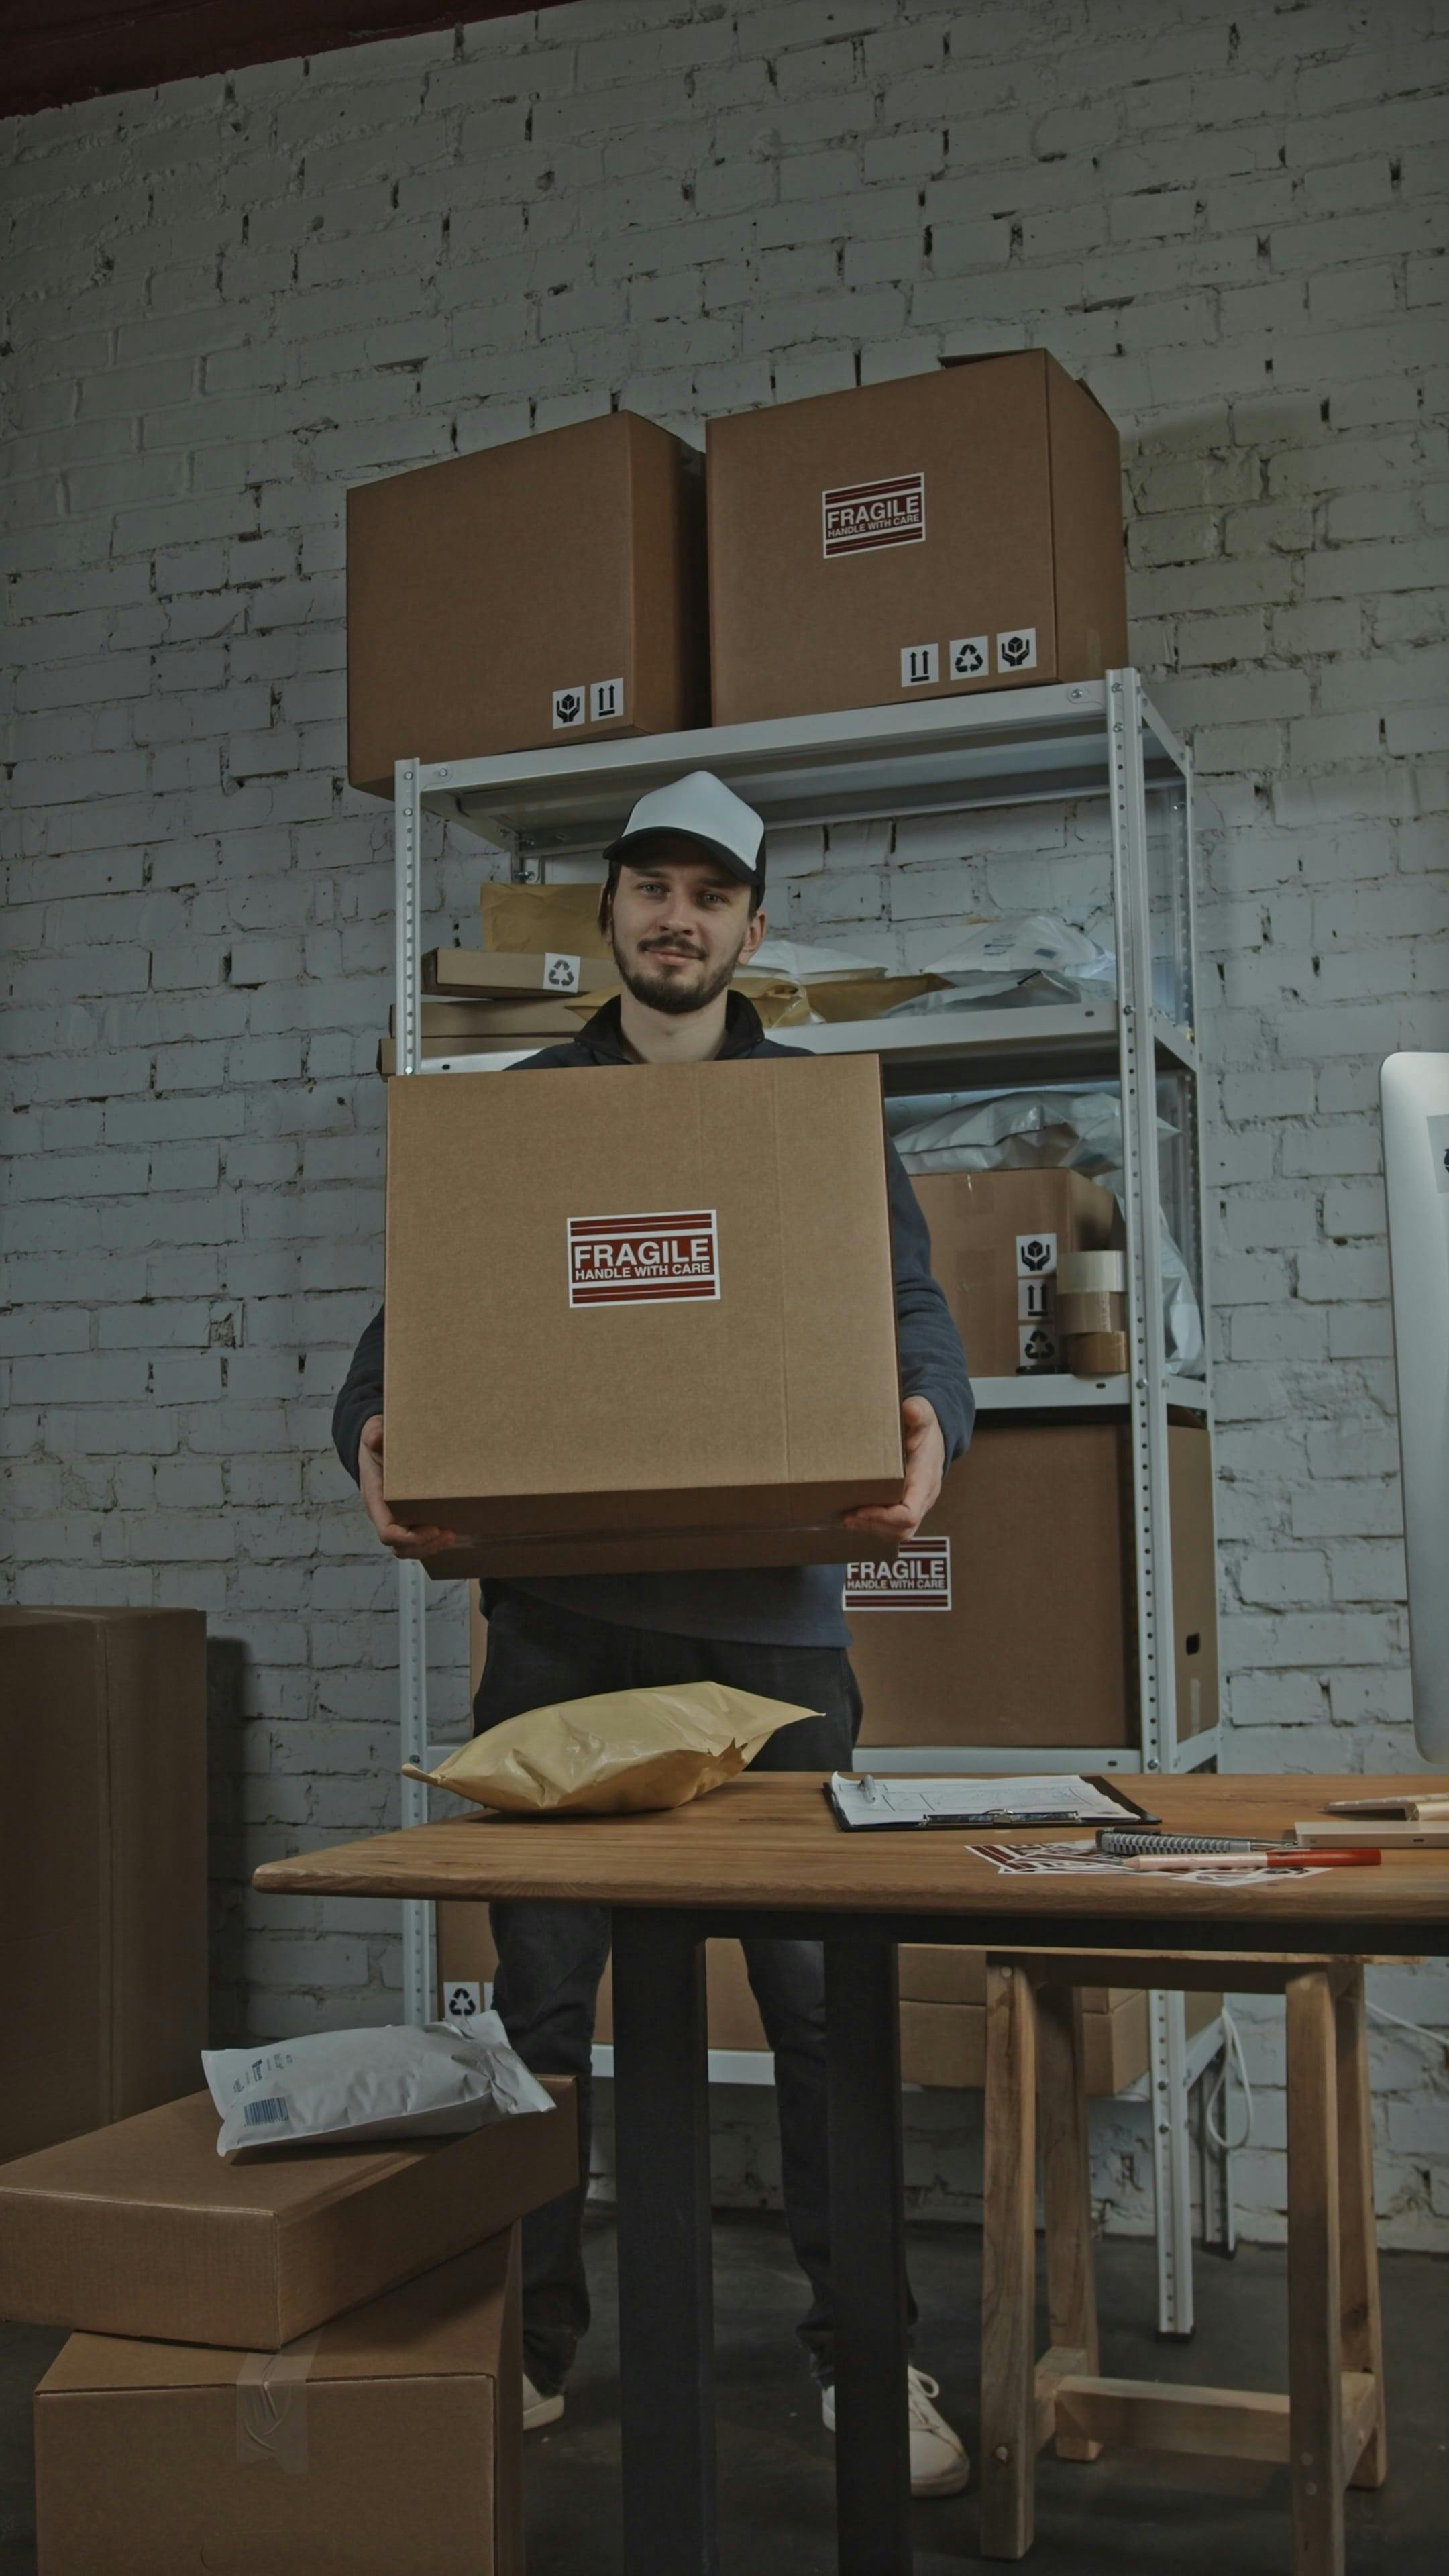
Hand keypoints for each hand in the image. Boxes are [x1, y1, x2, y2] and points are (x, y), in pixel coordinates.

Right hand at [357, 1414, 464, 1559]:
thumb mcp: (372, 1434)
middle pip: (399, 1547)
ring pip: (408, 1547)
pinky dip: (431, 1540)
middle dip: (425, 1546)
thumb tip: (376, 1436)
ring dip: (430, 1546)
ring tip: (452, 1536)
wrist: (374, 1444)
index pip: (387, 1531)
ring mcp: (393, 1517)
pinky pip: (415, 1538)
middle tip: (450, 1534)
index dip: (409, 1537)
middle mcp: (382, 1514)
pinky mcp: (405, 1515)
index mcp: (375, 1500)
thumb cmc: (375, 1442)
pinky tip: (450, 1531)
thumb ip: (374, 1435)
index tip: (433, 1528)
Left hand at [842, 1396, 945, 1544]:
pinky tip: (855, 1515)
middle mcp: (924, 1497)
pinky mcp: (907, 1505)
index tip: (860, 1509)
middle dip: (873, 1526)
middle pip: (903, 1529)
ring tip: (847, 1519)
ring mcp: (917, 1504)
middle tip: (846, 1517)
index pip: (909, 1514)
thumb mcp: (924, 1415)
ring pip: (898, 1532)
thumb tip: (911, 1410)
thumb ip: (918, 1412)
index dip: (883, 1517)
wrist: (934, 1434)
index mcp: (926, 1480)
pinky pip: (894, 1526)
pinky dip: (874, 1525)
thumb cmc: (926, 1427)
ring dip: (872, 1528)